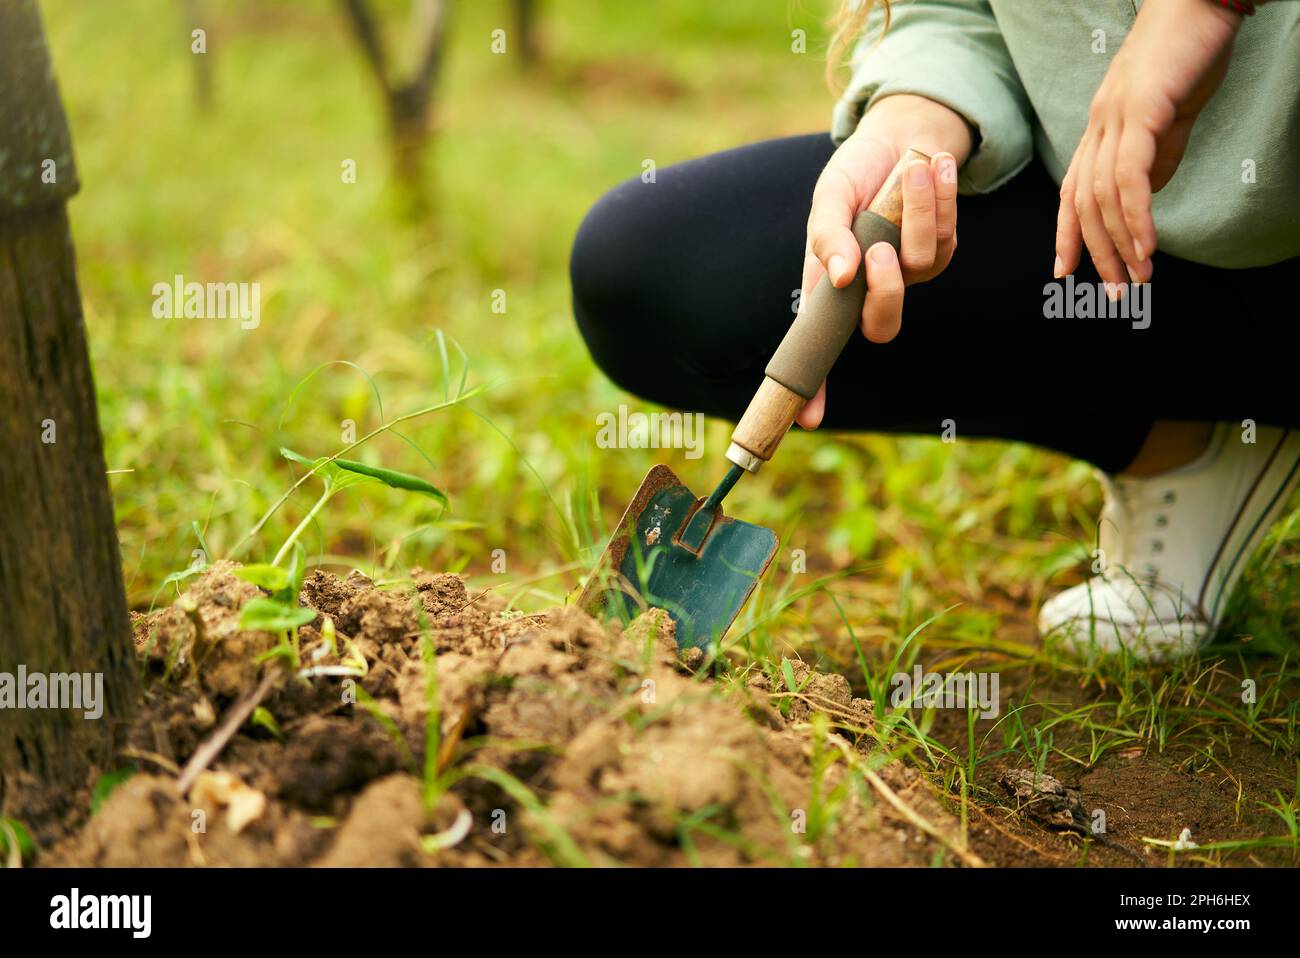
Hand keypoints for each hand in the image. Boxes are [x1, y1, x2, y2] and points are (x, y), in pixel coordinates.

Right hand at [799, 93, 971, 428]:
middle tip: (878, 249)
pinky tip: (933, 167)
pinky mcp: (942, 252)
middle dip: (887, 289)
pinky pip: (947, 237)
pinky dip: (941, 198)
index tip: (808, 420)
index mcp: (833, 290)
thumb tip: (841, 275)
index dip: (813, 389)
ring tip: (912, 167)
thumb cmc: (853, 177)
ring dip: (918, 211)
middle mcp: (870, 292)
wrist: (897, 138)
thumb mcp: (828, 200)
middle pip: (883, 325)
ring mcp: (909, 276)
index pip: (820, 349)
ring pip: (921, 264)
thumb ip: (827, 237)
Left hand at [1055, 0, 1240, 287]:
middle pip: (1083, 205)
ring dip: (1120, 246)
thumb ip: (1155, 156)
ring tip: (1137, 279)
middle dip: (1097, 254)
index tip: (1065, 270)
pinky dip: (1135, 217)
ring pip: (1103, 198)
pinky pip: (1129, 178)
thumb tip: (1145, 196)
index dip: (1067, 234)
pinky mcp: (1138, 113)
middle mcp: (1097, 128)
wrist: (1199, 1)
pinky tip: (1145, 247)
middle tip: (1113, 293)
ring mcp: (1113, 120)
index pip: (1072, 191)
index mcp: (1100, 130)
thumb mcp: (1170, 116)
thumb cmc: (1188, 54)